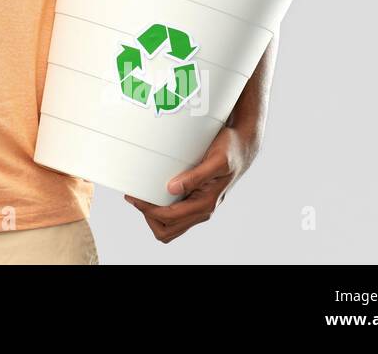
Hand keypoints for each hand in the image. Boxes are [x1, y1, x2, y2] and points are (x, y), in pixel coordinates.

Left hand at [123, 125, 253, 242]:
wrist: (243, 147)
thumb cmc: (230, 150)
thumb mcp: (216, 160)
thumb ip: (196, 176)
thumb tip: (172, 189)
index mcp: (207, 202)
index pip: (171, 218)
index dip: (149, 211)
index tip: (134, 197)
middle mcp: (204, 208)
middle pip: (168, 230)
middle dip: (148, 217)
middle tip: (135, 198)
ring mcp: (200, 206)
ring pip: (171, 227)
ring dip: (154, 217)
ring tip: (142, 198)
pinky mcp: (197, 200)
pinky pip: (176, 215)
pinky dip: (161, 211)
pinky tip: (154, 194)